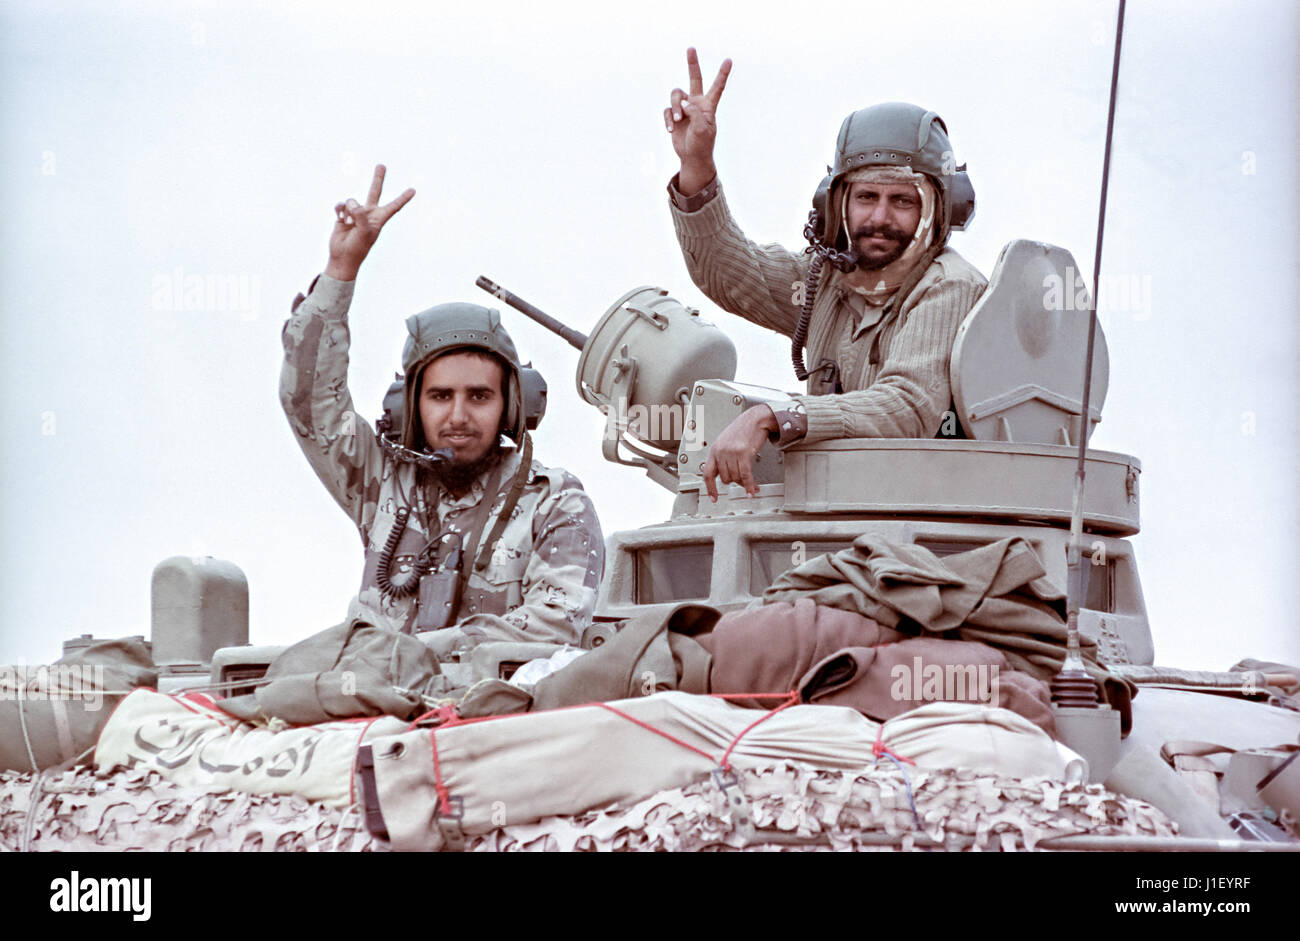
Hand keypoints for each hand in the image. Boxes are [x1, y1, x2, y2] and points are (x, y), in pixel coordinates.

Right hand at [324, 164, 415, 281]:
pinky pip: (341, 205)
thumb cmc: (357, 248)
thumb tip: (353, 203)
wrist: (341, 256)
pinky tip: (340, 218)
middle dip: (378, 179)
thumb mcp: (364, 233)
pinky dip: (339, 209)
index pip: (394, 206)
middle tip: (381, 165)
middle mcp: (368, 214)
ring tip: (349, 222)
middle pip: (375, 192)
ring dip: (349, 209)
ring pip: (352, 200)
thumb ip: (361, 216)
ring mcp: (355, 213)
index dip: (403, 198)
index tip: (413, 190)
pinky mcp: (343, 215)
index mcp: (379, 219)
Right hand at [663, 47, 730, 195]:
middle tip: (691, 48)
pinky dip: (668, 119)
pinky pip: (667, 111)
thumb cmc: (702, 144)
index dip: (723, 74)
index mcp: (709, 106)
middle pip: (695, 79)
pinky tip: (671, 129)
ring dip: (674, 107)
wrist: (691, 157)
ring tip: (676, 120)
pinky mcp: (673, 116)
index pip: (717, 88)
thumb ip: (695, 113)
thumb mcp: (702, 129)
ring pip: (676, 95)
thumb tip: (683, 103)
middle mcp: (696, 103)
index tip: (729, 61)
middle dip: (692, 64)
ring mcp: (684, 109)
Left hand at [700, 405, 777, 500]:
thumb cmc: (743, 429)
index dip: (710, 488)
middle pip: (725, 478)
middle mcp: (721, 451)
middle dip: (735, 482)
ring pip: (735, 477)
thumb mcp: (726, 442)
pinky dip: (749, 485)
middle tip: (743, 483)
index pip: (707, 474)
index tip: (714, 498)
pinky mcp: (743, 453)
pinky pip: (745, 475)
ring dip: (744, 483)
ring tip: (751, 484)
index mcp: (714, 449)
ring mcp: (731, 452)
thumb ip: (723, 457)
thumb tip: (726, 475)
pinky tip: (753, 490)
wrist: (756, 418)